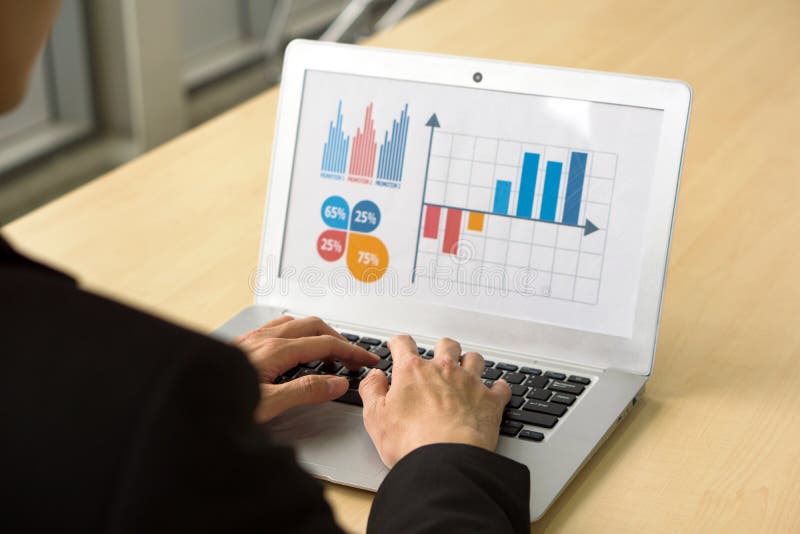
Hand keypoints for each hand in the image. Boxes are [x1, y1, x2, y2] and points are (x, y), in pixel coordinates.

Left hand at [234, 316, 377, 421]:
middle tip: (355, 356)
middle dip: (340, 338)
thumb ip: (305, 391)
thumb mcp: (269, 404)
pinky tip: (296, 345)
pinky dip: (298, 332)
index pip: (325, 344)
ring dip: (319, 332)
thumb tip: (337, 382)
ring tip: (331, 348)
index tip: (368, 360)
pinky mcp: (245, 344)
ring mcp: (254, 339)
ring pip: (296, 323)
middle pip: (314, 326)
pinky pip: (279, 327)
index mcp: (276, 350)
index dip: (351, 351)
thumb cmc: (220, 401)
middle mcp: (265, 339)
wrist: (186, 396)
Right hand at [359, 335, 510, 466]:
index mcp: (413, 371)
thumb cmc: (411, 441)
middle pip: (445, 345)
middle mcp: (443, 370)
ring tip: (466, 371)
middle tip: (436, 357)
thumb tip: (374, 377)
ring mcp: (469, 383)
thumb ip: (372, 390)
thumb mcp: (375, 417)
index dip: (399, 343)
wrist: (446, 461)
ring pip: (474, 359)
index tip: (398, 346)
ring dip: (469, 362)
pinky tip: (495, 392)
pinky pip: (500, 386)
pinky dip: (498, 388)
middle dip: (440, 348)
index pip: (404, 344)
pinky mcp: (490, 401)